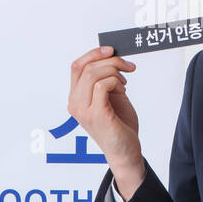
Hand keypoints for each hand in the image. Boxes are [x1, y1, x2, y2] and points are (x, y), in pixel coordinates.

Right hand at [68, 46, 143, 187]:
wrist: (126, 151)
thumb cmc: (119, 124)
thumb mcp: (111, 95)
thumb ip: (106, 78)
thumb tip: (111, 56)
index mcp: (76, 98)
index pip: (76, 66)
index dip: (93, 53)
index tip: (111, 50)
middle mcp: (75, 104)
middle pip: (84, 67)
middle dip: (109, 60)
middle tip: (127, 66)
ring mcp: (83, 110)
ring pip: (92, 74)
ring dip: (114, 71)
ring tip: (125, 82)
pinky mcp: (96, 114)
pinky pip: (102, 85)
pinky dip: (115, 82)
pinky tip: (123, 90)